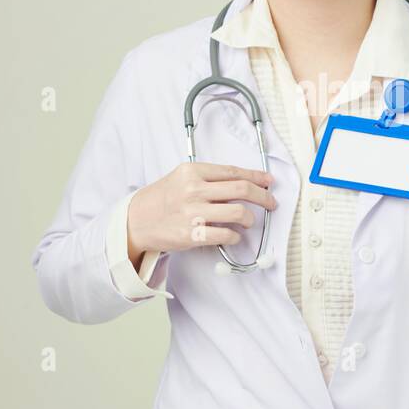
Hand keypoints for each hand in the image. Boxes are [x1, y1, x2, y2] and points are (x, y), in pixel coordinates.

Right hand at [127, 162, 276, 254]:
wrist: (137, 220)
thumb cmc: (163, 199)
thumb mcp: (182, 178)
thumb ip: (209, 178)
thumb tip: (244, 182)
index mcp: (193, 172)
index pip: (233, 172)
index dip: (256, 177)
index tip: (268, 181)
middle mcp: (194, 190)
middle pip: (242, 189)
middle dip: (263, 196)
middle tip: (271, 202)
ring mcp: (193, 213)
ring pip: (239, 212)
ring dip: (250, 218)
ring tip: (248, 220)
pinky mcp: (192, 234)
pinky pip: (226, 235)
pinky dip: (236, 236)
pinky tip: (234, 235)